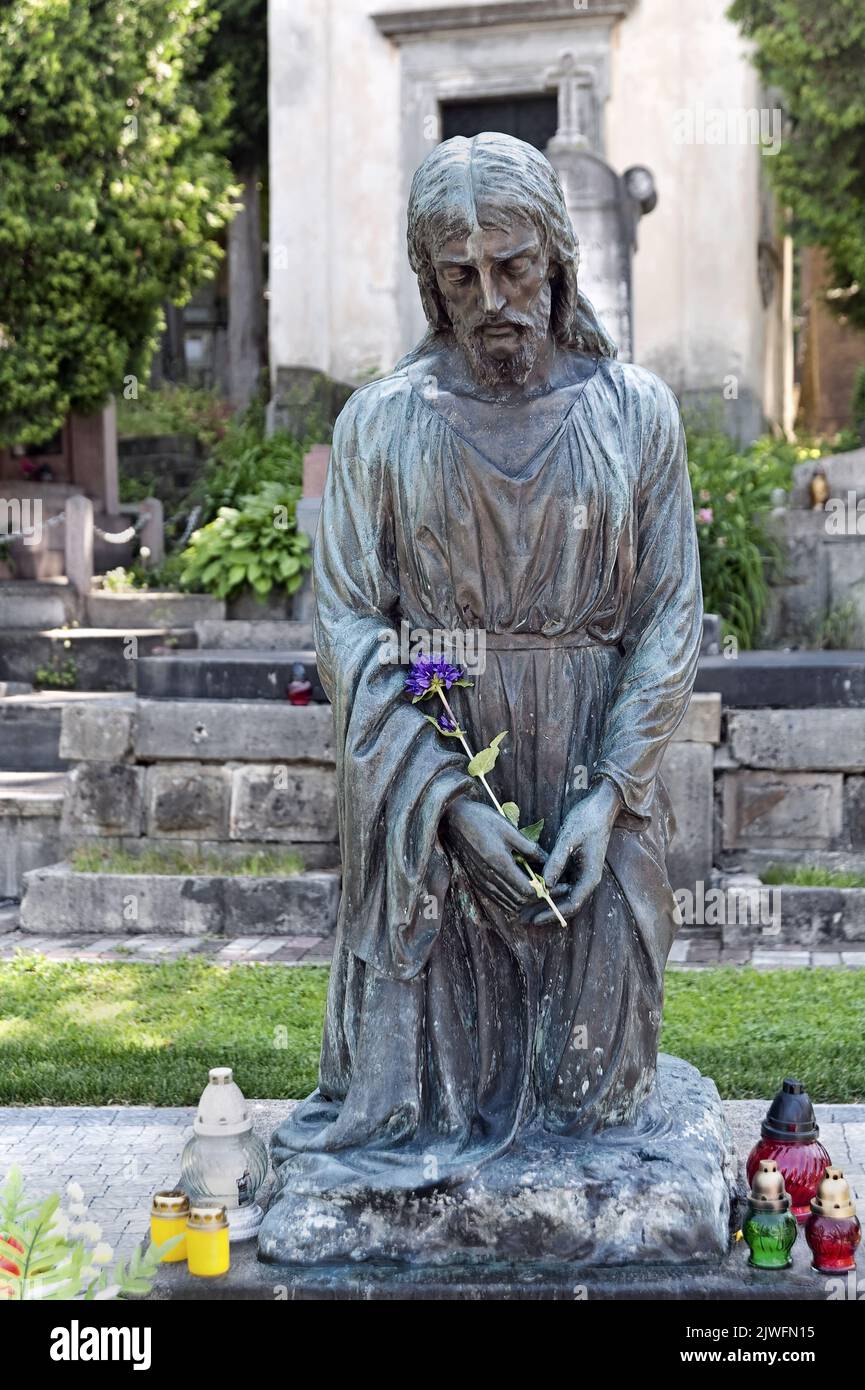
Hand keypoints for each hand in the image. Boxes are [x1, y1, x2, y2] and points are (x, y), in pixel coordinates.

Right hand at [442, 795, 547, 914]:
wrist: (454, 820)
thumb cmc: (482, 820)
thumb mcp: (509, 829)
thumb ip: (529, 848)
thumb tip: (548, 862)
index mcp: (499, 863)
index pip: (527, 891)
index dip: (545, 891)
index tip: (559, 885)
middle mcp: (489, 878)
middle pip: (519, 901)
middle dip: (539, 899)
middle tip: (555, 891)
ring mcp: (481, 882)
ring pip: (509, 904)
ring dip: (526, 902)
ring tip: (541, 892)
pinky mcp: (477, 882)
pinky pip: (498, 900)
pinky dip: (513, 900)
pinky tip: (522, 891)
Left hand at [520, 779, 620, 926]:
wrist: (600, 806)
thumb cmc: (586, 820)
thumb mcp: (568, 839)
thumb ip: (556, 862)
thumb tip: (544, 884)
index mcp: (589, 876)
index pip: (571, 904)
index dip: (552, 913)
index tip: (534, 918)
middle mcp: (587, 878)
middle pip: (567, 903)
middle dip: (547, 912)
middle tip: (525, 917)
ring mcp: (582, 872)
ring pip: (563, 894)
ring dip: (547, 901)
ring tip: (525, 906)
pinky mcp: (576, 865)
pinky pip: (562, 882)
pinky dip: (548, 887)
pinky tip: (532, 886)